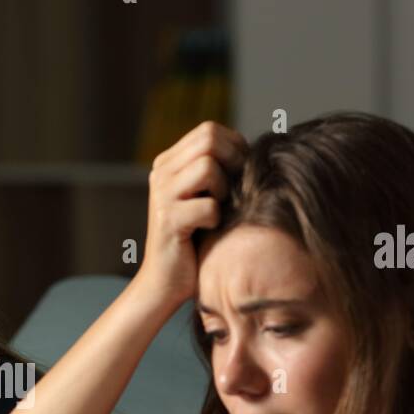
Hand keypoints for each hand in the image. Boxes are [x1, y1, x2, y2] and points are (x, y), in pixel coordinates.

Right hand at [136, 121, 247, 311]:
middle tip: (232, 191)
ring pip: (207, 166)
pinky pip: (208, 206)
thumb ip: (218, 170)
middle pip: (208, 139)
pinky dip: (216, 220)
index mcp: (168, 163)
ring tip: (217, 210)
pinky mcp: (167, 221)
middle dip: (232, 163)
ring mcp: (161, 195)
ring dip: (222, 190)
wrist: (165, 283)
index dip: (234, 147)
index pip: (209, 130)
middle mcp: (160, 173)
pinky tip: (207, 232)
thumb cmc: (195, 240)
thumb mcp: (205, 196)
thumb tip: (253, 149)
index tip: (239, 175)